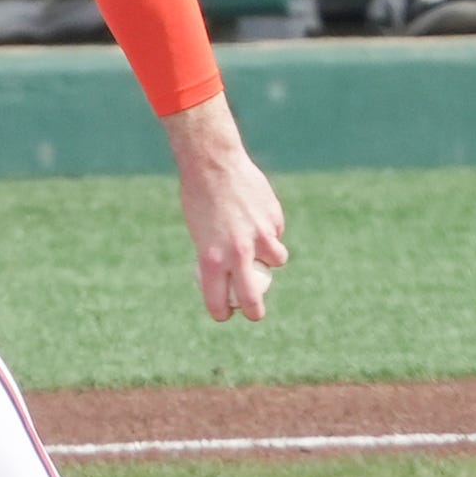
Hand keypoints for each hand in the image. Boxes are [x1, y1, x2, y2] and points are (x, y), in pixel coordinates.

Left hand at [161, 94, 287, 320]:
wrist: (213, 163)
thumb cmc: (198, 198)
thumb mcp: (199, 233)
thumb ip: (216, 256)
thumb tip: (231, 276)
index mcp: (212, 260)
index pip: (219, 301)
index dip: (221, 312)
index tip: (224, 313)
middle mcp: (238, 253)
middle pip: (253, 299)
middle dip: (255, 311)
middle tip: (254, 312)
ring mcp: (259, 237)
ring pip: (277, 260)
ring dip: (271, 257)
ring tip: (259, 243)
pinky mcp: (274, 221)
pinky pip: (277, 234)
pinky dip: (271, 231)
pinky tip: (257, 215)